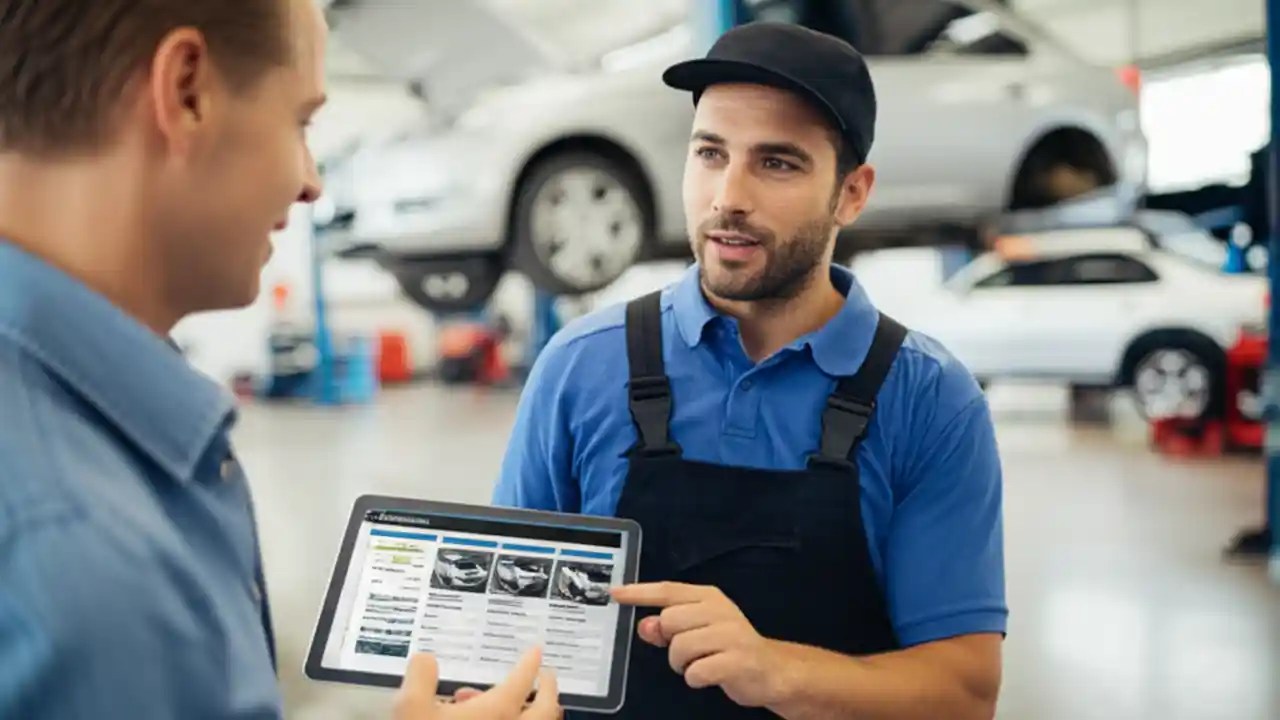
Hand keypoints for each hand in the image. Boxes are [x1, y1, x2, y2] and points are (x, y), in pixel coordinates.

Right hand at [393, 647, 560, 719]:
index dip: (530, 662)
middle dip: (548, 689)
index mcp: (499, 711)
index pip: (523, 679)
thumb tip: (427, 659)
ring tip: (507, 708)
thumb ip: (420, 677)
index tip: (535, 652)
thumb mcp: (410, 710)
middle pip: (548, 708)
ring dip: (532, 714)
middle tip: (545, 677)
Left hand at [611, 582, 789, 707]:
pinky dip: (695, 678)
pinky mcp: (737, 660)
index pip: (668, 590)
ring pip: (680, 647)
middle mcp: (719, 610)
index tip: (615, 593)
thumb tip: (644, 625)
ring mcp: (730, 634)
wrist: (772, 670)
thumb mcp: (698, 632)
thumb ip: (668, 628)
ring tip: (700, 664)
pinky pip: (696, 671)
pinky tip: (709, 676)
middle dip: (670, 642)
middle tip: (687, 652)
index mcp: (709, 598)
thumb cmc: (729, 648)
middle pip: (669, 620)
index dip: (639, 592)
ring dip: (682, 664)